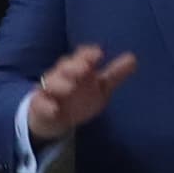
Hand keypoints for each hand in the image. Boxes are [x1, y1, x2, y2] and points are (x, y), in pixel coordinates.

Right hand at [22, 43, 138, 148]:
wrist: (55, 118)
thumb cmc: (79, 97)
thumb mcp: (100, 87)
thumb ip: (115, 74)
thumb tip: (134, 58)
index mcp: (77, 68)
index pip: (81, 56)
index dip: (88, 54)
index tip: (98, 55)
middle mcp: (62, 75)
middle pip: (65, 66)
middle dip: (74, 66)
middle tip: (84, 69)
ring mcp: (49, 89)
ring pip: (51, 82)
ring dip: (59, 84)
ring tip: (70, 88)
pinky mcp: (39, 105)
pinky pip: (40, 104)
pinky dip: (46, 106)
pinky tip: (54, 110)